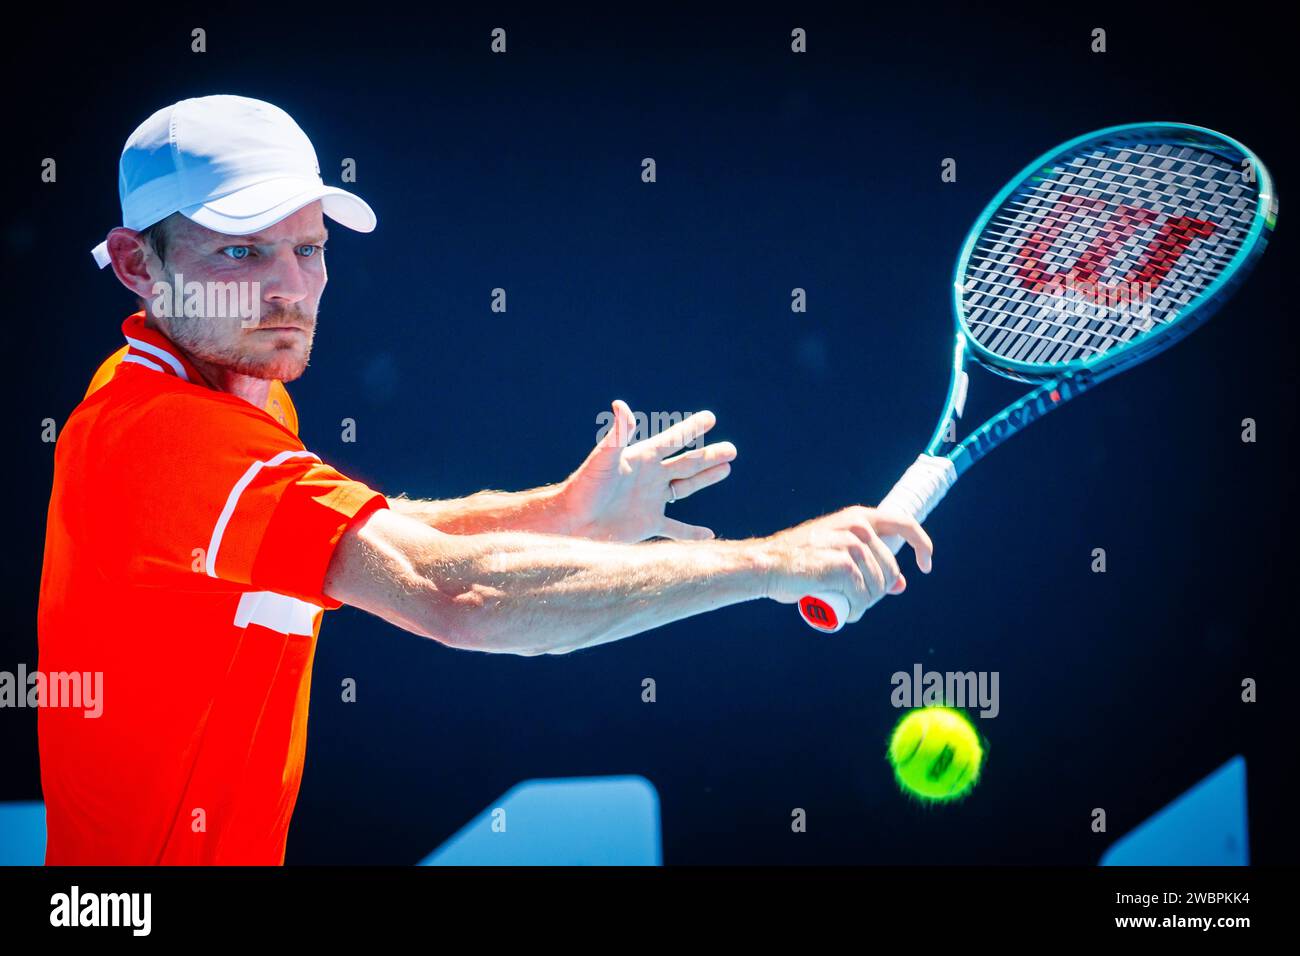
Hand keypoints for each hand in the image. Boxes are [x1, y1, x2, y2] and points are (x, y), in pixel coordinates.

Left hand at [561, 399, 736, 541]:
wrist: (572, 522)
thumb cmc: (585, 487)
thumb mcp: (603, 458)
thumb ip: (617, 434)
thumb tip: (620, 404)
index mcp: (642, 458)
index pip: (673, 440)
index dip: (692, 429)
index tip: (710, 418)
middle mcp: (650, 477)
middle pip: (687, 464)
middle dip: (709, 456)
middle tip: (731, 449)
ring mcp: (651, 501)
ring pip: (686, 488)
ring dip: (706, 479)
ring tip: (726, 469)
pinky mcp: (648, 524)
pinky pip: (676, 529)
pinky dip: (692, 533)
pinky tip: (709, 535)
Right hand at [761, 506, 933, 622]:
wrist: (767, 565)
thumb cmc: (800, 560)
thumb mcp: (839, 553)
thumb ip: (868, 562)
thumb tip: (901, 584)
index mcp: (859, 517)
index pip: (905, 524)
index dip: (922, 545)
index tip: (925, 566)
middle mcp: (858, 527)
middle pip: (891, 569)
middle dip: (879, 592)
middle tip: (856, 600)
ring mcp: (851, 545)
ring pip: (877, 586)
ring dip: (865, 604)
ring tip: (846, 606)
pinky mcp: (843, 565)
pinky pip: (861, 597)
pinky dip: (855, 610)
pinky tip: (844, 612)